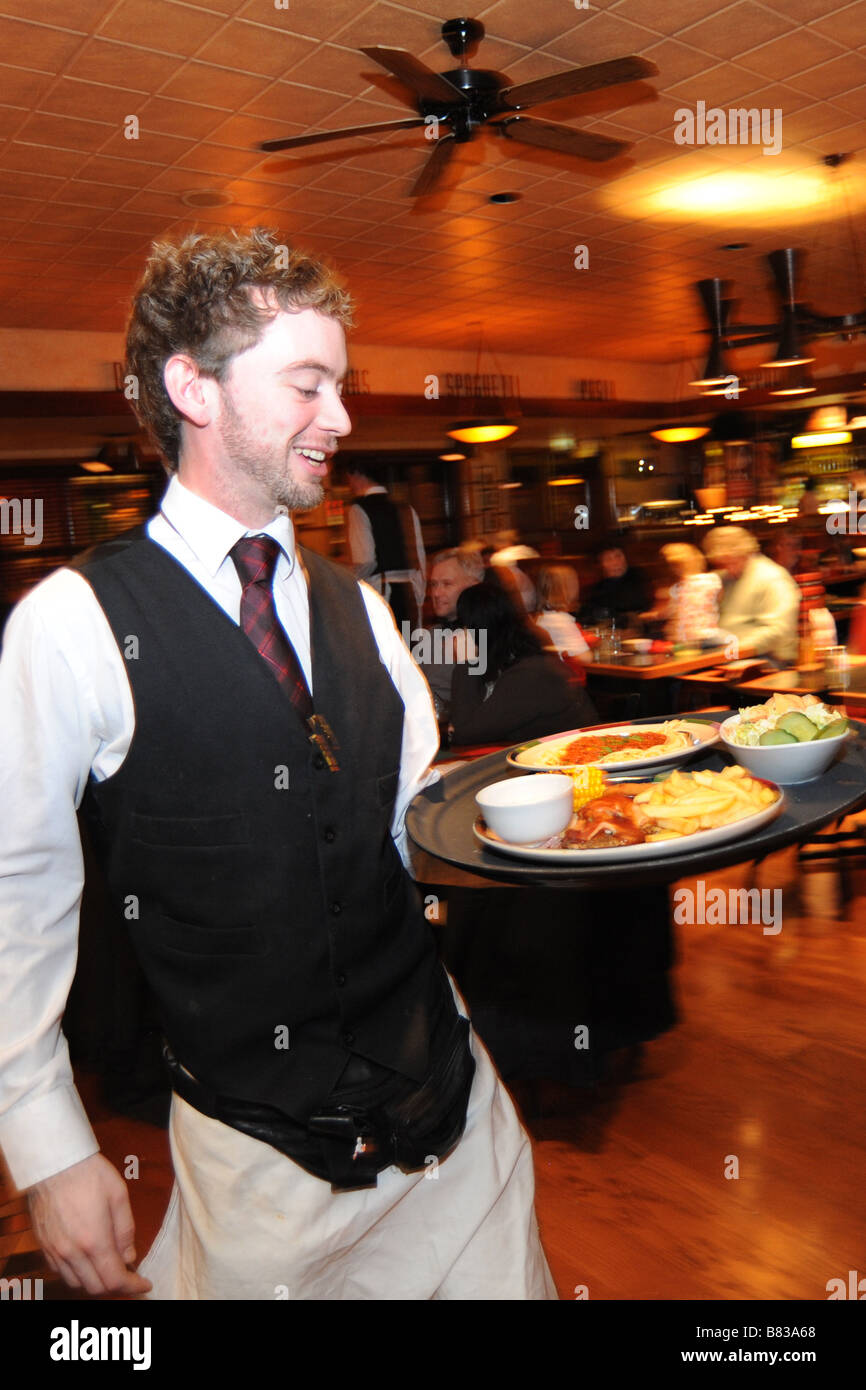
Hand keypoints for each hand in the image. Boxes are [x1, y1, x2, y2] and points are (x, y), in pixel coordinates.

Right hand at [27, 1152, 151, 1295]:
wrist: (54, 1161)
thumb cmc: (89, 1173)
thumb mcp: (119, 1195)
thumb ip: (126, 1231)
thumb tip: (130, 1257)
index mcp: (94, 1240)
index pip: (115, 1280)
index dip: (132, 1287)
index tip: (144, 1285)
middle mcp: (72, 1252)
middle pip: (95, 1288)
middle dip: (116, 1286)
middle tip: (128, 1274)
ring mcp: (54, 1250)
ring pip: (76, 1283)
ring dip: (95, 1281)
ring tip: (108, 1266)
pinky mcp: (43, 1245)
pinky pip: (60, 1271)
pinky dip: (76, 1273)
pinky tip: (86, 1258)